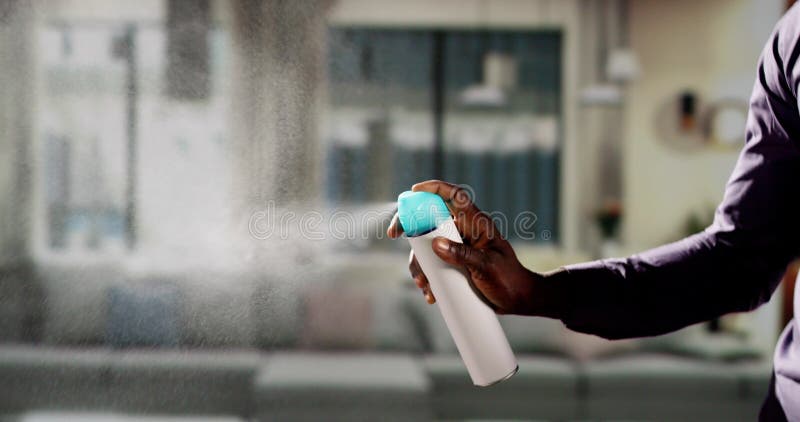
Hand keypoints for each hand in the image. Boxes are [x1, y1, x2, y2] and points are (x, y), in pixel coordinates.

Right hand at [388, 180, 546, 314]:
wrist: (519, 300)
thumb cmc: (509, 280)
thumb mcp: (486, 267)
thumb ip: (463, 255)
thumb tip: (436, 244)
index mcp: (476, 224)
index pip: (455, 196)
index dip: (434, 188)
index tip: (413, 191)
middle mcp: (464, 232)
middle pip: (431, 220)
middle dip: (411, 229)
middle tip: (393, 234)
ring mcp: (458, 247)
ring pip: (427, 246)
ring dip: (419, 264)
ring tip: (424, 285)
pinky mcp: (454, 264)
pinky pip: (432, 264)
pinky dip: (426, 277)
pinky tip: (430, 294)